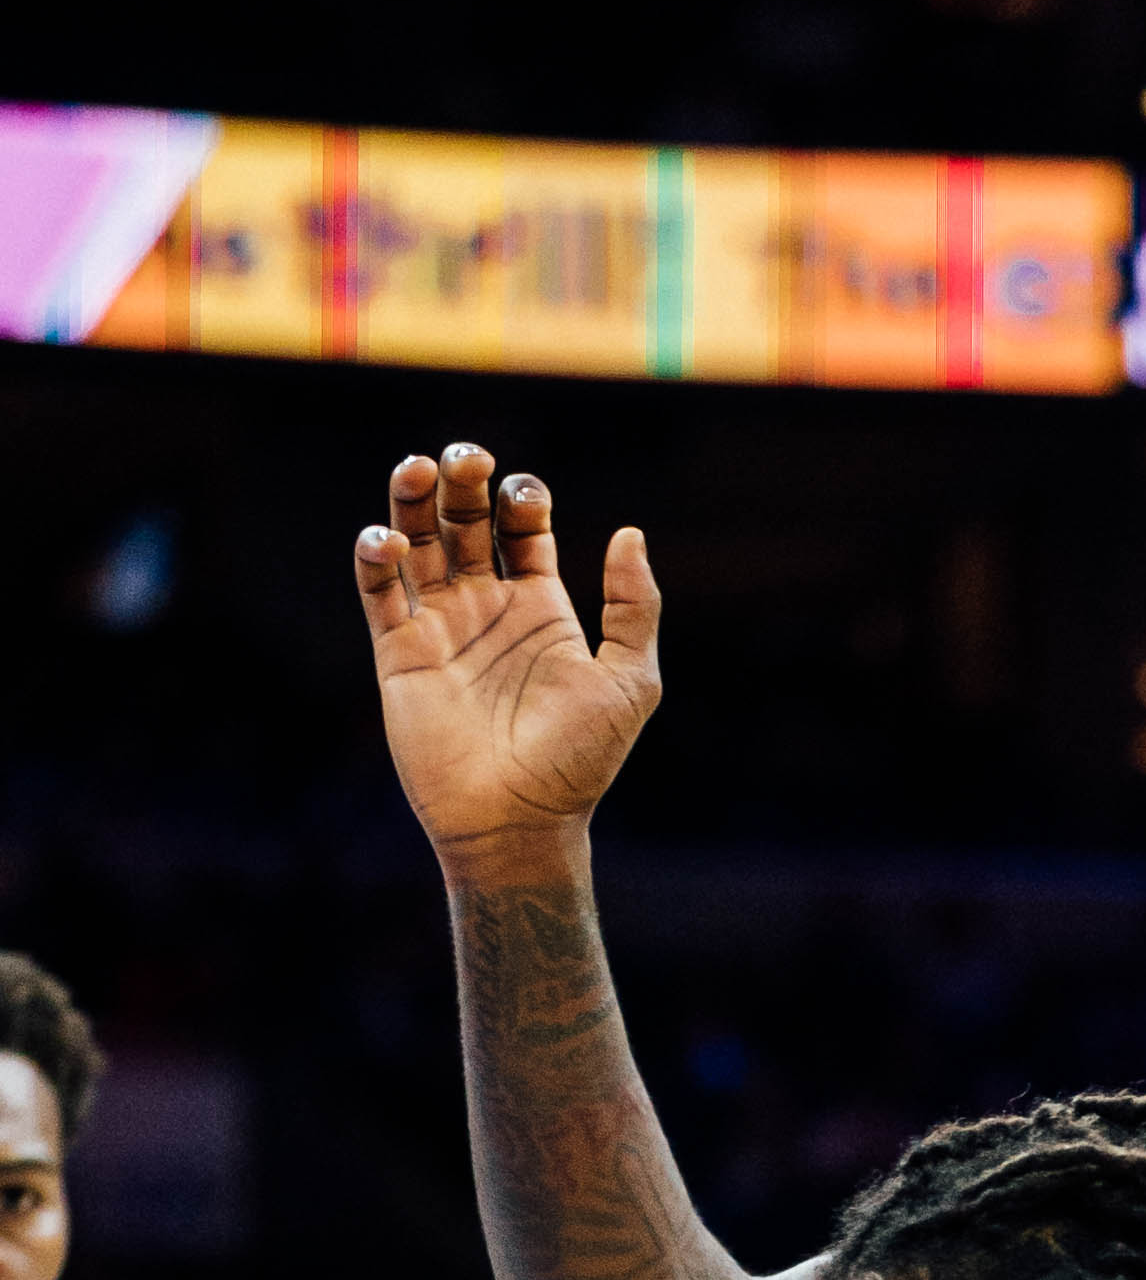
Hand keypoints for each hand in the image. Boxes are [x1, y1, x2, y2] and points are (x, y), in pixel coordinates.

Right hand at [352, 442, 660, 863]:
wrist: (518, 822)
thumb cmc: (580, 761)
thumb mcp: (630, 682)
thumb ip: (635, 608)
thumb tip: (630, 533)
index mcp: (541, 608)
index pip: (523, 528)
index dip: (522, 498)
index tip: (524, 496)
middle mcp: (487, 609)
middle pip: (465, 521)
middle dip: (464, 481)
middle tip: (467, 457)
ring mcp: (441, 627)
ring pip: (416, 540)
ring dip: (413, 498)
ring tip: (419, 467)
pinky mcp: (400, 652)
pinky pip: (379, 589)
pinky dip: (375, 555)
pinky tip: (387, 538)